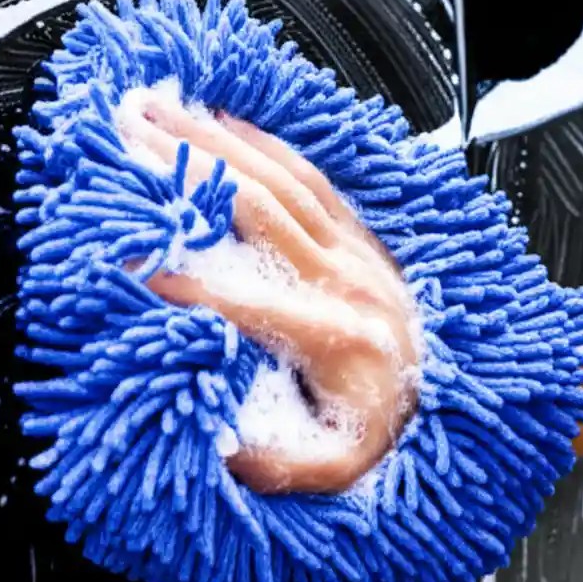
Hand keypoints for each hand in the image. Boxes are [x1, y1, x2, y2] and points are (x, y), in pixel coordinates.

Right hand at [117, 93, 418, 493]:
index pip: (242, 299)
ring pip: (278, 180)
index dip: (182, 281)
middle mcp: (346, 281)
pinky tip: (225, 122)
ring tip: (157, 110)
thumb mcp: (334, 471)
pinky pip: (311, 179)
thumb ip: (276, 463)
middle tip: (127, 136)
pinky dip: (264, 146)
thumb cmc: (382, 433)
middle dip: (186, 168)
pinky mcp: (359, 238)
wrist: (454, 403)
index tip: (128, 262)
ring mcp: (355, 253)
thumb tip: (217, 443)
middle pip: (256, 209)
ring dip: (215, 141)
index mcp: (336, 337)